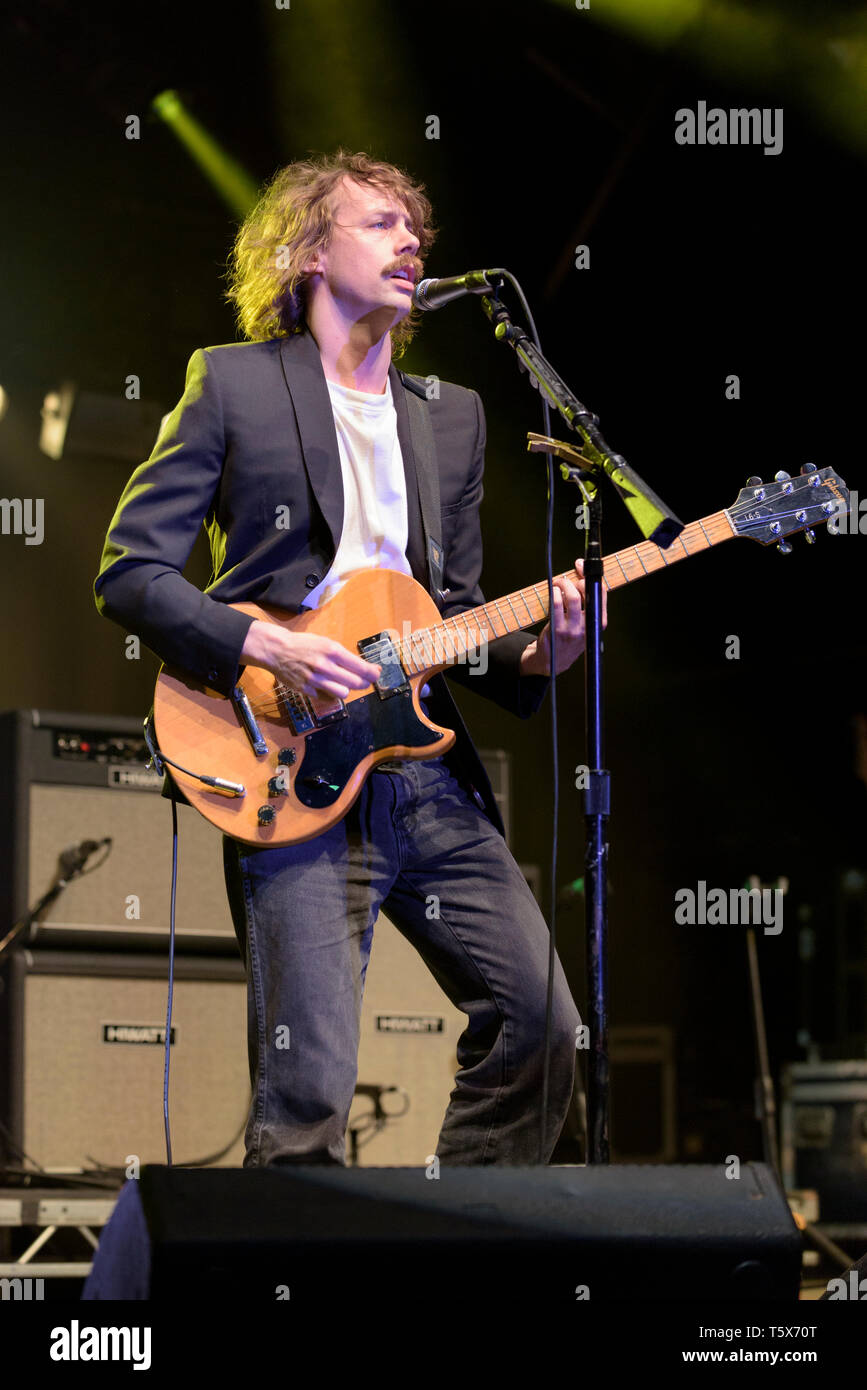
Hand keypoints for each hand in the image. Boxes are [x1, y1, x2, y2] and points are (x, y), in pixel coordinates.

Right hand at [241, 620, 379, 698]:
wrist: (277, 650)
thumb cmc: (303, 644)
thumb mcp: (325, 643)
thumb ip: (343, 656)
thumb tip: (365, 667)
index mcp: (332, 651)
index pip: (361, 667)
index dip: (372, 673)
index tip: (376, 674)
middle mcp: (325, 666)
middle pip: (356, 683)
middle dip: (364, 683)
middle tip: (364, 681)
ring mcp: (315, 679)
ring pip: (343, 693)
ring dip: (346, 689)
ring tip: (343, 683)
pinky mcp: (306, 689)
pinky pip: (327, 697)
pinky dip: (329, 693)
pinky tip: (326, 685)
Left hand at [519, 559, 607, 676]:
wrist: (554, 661)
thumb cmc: (569, 637)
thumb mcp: (585, 622)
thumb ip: (585, 599)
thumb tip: (580, 567)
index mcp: (599, 622)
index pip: (601, 592)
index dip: (590, 574)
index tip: (580, 565)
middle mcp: (588, 626)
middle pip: (586, 591)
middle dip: (574, 579)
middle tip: (565, 579)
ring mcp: (573, 629)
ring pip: (571, 597)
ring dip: (562, 584)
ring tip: (557, 584)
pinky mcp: (557, 630)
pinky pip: (556, 605)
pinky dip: (554, 593)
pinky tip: (552, 592)